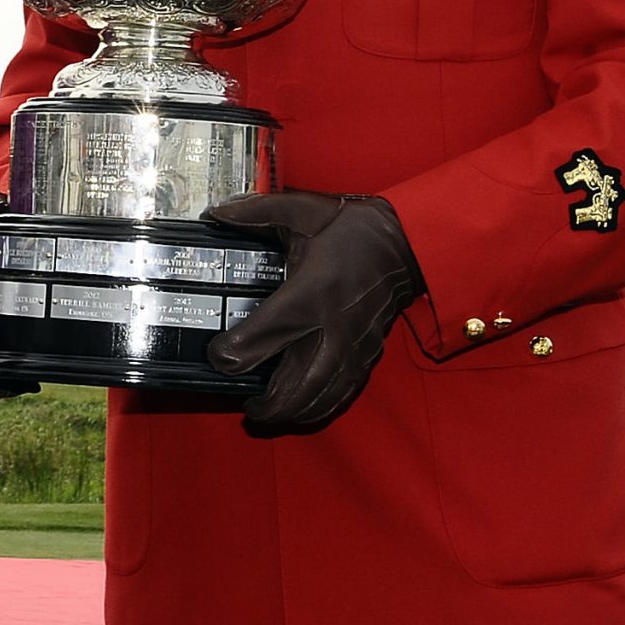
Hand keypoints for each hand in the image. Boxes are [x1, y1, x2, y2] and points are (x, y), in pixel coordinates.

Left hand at [205, 192, 423, 435]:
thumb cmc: (354, 229)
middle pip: (296, 383)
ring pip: (319, 395)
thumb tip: (216, 213)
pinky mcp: (367, 353)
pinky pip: (343, 393)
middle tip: (245, 404)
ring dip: (290, 412)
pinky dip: (320, 408)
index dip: (232, 353)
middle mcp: (332, 325)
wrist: (407, 243)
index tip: (217, 354)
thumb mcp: (303, 210)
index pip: (265, 335)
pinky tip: (301, 411)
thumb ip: (254, 212)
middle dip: (267, 403)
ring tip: (266, 414)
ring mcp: (352, 345)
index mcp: (310, 292)